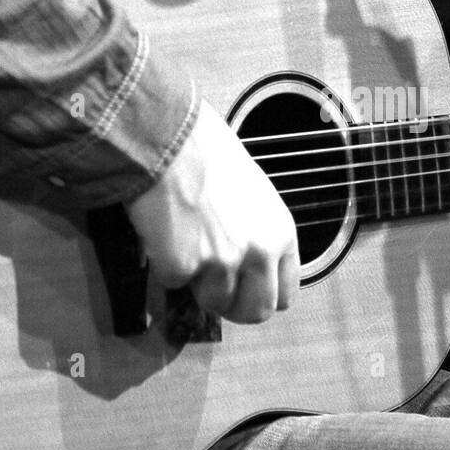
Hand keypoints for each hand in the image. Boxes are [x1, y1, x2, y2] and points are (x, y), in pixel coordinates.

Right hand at [125, 97, 299, 323]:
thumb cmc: (204, 148)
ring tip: (184, 239)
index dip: (260, 292)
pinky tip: (163, 229)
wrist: (167, 137)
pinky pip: (172, 281)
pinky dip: (164, 263)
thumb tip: (243, 257)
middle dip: (232, 303)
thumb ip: (255, 228)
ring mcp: (221, 263)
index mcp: (281, 232)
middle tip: (212, 282)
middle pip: (256, 311)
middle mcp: (259, 252)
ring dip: (196, 280)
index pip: (286, 293)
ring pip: (212, 301)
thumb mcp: (252, 188)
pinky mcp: (183, 266)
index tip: (244, 286)